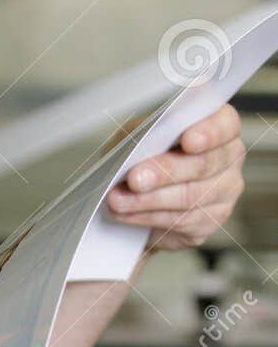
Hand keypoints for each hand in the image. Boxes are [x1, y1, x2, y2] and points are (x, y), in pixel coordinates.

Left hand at [105, 103, 244, 251]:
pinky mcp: (209, 221)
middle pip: (203, 164)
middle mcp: (228, 158)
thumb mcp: (142, 133)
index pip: (226, 124)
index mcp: (220, 126)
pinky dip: (147, 216)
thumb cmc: (147, 153)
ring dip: (148, 200)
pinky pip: (180, 221)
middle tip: (135, 179)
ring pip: (189, 197)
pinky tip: (126, 214)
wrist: (142, 192)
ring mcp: (224, 192)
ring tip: (118, 200)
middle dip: (166, 172)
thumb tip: (139, 143)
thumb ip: (146, 132)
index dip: (210, 132)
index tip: (188, 141)